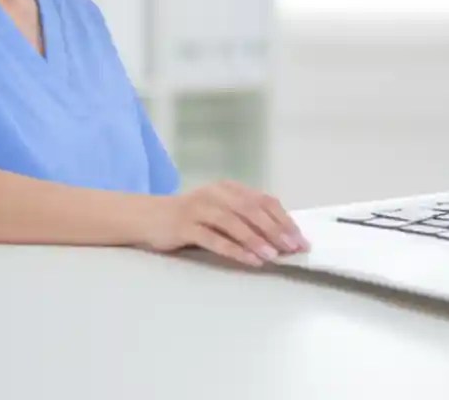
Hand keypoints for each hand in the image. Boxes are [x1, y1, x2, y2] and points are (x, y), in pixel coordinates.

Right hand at [143, 180, 309, 266]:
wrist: (148, 217)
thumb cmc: (191, 218)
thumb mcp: (221, 211)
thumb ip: (245, 219)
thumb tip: (280, 238)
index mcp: (230, 188)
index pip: (264, 201)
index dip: (284, 220)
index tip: (300, 239)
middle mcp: (217, 194)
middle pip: (252, 210)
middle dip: (276, 229)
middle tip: (292, 247)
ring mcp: (199, 208)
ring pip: (234, 222)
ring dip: (256, 239)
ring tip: (273, 255)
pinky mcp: (185, 226)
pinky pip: (214, 238)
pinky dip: (235, 249)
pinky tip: (250, 260)